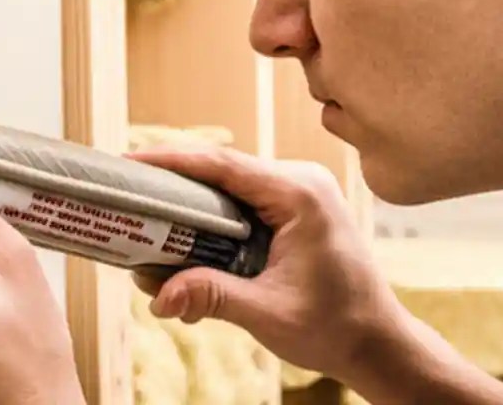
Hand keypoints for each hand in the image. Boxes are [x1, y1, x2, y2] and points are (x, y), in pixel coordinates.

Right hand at [126, 146, 404, 378]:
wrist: (376, 341)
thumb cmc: (335, 327)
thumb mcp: (268, 313)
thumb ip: (212, 297)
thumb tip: (158, 296)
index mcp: (300, 195)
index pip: (223, 165)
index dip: (172, 160)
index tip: (130, 162)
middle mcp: (301, 182)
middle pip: (221, 170)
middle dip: (172, 183)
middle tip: (126, 192)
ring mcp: (299, 193)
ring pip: (229, 185)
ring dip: (189, 202)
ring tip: (145, 216)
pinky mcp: (294, 209)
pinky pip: (242, 201)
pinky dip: (210, 216)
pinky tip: (181, 236)